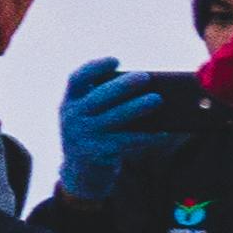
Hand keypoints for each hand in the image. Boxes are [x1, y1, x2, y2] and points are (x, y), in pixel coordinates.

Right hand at [54, 58, 201, 206]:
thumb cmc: (95, 134)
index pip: (76, 79)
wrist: (81, 172)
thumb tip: (148, 89)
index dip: (95, 68)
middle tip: (146, 77)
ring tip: (158, 99)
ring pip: (113, 119)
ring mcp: (82, 137)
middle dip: (122, 86)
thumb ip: (107, 102)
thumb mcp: (91, 116)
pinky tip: (163, 132)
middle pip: (97, 97)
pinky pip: (125, 142)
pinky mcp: (97, 153)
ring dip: (136, 108)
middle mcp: (71, 118)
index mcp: (69, 102)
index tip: (116, 60)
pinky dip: (145, 136)